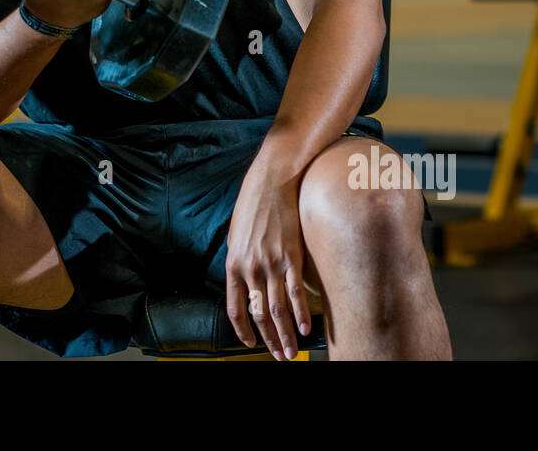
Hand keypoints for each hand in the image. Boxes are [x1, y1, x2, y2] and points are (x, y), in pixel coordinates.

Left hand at [224, 159, 311, 360]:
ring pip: (277, 310)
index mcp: (233, 264)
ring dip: (285, 335)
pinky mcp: (291, 257)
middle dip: (269, 340)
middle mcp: (250, 268)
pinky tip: (304, 328)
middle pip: (259, 314)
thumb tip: (243, 281)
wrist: (272, 181)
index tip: (251, 343)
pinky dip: (300, 314)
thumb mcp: (236, 234)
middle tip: (278, 356)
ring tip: (290, 352)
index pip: (235, 308)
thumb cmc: (253, 204)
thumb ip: (239, 260)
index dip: (243, 330)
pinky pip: (295, 293)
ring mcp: (271, 264)